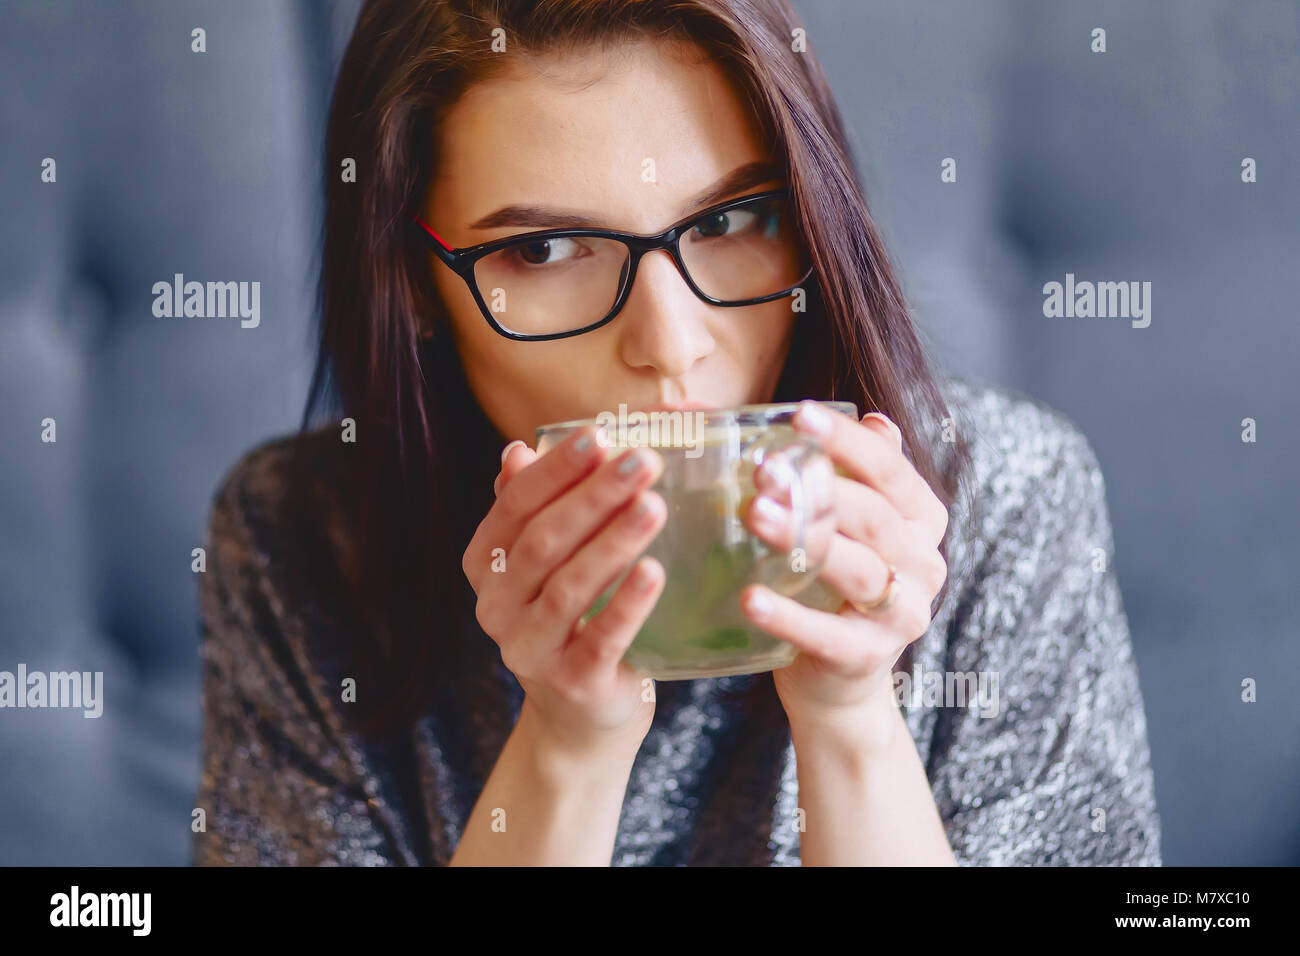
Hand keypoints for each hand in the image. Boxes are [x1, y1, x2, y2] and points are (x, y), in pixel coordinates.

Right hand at [462, 428, 666, 759]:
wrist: (582, 718)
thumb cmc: (573, 620)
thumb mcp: (548, 564)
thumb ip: (534, 508)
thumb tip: (519, 448)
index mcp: (486, 565)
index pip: (514, 506)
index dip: (555, 469)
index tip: (599, 433)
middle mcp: (497, 607)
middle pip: (543, 541)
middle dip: (593, 497)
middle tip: (644, 461)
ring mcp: (530, 649)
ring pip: (569, 587)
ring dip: (613, 542)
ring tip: (655, 506)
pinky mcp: (573, 683)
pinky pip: (600, 639)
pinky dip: (627, 603)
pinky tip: (656, 571)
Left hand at [739, 401, 948, 734]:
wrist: (840, 679)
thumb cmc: (837, 585)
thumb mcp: (851, 526)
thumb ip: (857, 474)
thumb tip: (873, 417)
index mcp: (922, 519)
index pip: (889, 470)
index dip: (847, 441)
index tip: (800, 414)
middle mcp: (924, 563)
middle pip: (874, 516)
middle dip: (818, 488)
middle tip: (762, 469)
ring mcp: (901, 613)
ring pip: (857, 568)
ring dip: (804, 539)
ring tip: (754, 516)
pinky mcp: (867, 656)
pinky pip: (827, 633)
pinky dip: (788, 615)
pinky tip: (750, 598)